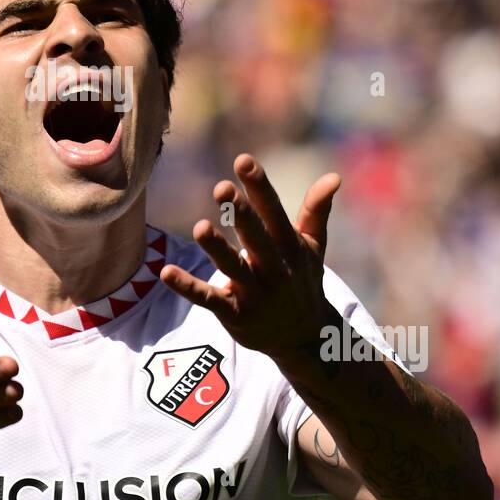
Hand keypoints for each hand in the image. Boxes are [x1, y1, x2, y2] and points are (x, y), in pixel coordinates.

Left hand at [159, 154, 340, 359]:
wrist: (305, 339)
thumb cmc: (302, 281)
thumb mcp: (312, 246)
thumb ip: (316, 210)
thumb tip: (334, 175)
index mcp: (289, 246)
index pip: (274, 212)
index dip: (259, 187)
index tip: (243, 161)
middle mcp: (274, 268)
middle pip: (256, 238)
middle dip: (241, 214)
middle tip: (222, 188)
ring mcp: (255, 293)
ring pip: (233, 268)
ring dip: (217, 249)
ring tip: (200, 227)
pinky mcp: (235, 314)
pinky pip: (209, 299)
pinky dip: (188, 287)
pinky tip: (165, 272)